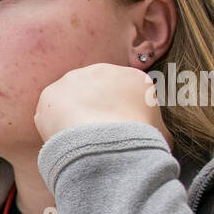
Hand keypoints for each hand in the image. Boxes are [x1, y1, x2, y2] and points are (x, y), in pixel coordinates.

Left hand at [34, 63, 171, 148]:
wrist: (106, 143)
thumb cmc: (139, 140)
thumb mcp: (163, 136)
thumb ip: (160, 132)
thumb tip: (163, 142)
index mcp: (133, 77)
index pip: (123, 92)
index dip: (118, 115)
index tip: (115, 132)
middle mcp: (102, 70)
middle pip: (95, 92)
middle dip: (93, 112)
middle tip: (93, 138)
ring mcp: (74, 79)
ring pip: (71, 100)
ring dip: (71, 118)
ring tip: (77, 142)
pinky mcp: (50, 93)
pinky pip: (50, 112)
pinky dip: (53, 127)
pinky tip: (62, 142)